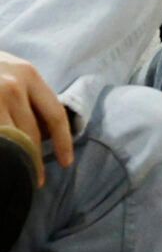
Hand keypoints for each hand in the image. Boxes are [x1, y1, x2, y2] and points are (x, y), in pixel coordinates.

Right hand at [0, 52, 70, 182]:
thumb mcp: (10, 71)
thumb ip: (28, 94)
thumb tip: (49, 134)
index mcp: (28, 75)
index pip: (55, 115)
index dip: (63, 142)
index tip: (66, 163)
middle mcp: (12, 85)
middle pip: (32, 133)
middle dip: (34, 160)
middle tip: (35, 179)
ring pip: (12, 139)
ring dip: (15, 160)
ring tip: (16, 174)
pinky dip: (2, 151)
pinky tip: (4, 161)